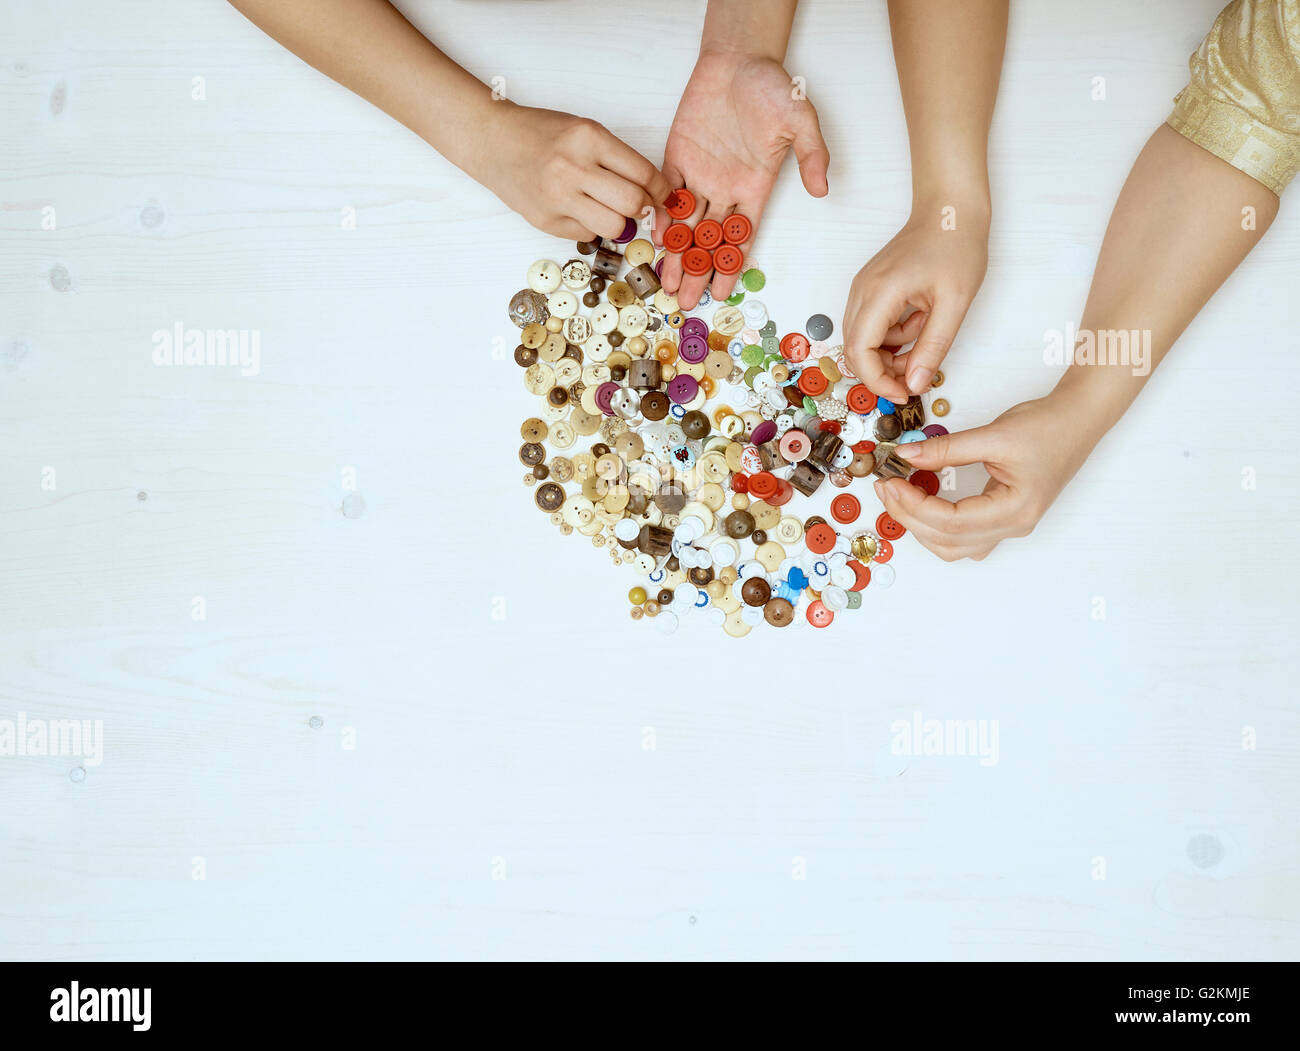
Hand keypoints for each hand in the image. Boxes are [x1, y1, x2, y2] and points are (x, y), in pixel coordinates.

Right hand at [477, 105, 670, 240]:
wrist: (493, 142)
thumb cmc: (542, 134)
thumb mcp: (584, 131)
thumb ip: (616, 159)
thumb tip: (650, 195)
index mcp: (588, 138)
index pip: (643, 173)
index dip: (661, 189)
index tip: (663, 195)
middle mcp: (573, 167)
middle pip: (633, 203)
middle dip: (644, 208)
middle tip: (640, 205)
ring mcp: (557, 198)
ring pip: (614, 227)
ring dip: (620, 222)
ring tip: (609, 209)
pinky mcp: (545, 221)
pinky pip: (587, 233)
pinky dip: (591, 225)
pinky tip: (578, 209)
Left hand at [655, 50, 828, 308]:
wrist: (739, 58)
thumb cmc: (772, 87)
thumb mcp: (801, 121)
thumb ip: (813, 155)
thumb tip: (823, 189)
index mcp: (755, 188)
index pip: (741, 238)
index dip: (730, 267)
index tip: (722, 294)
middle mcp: (726, 189)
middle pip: (710, 241)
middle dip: (698, 272)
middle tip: (685, 301)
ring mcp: (701, 175)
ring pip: (686, 225)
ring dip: (677, 255)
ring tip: (667, 283)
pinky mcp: (677, 158)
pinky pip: (668, 194)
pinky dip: (661, 215)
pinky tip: (656, 239)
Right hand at [842, 204, 988, 403]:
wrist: (950, 210)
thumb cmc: (956, 246)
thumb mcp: (954, 304)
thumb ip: (932, 347)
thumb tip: (914, 385)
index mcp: (881, 292)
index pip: (860, 351)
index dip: (877, 380)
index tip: (903, 394)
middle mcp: (862, 290)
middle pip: (855, 349)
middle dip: (884, 370)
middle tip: (916, 375)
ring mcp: (862, 288)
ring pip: (863, 339)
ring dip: (891, 352)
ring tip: (926, 332)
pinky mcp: (870, 288)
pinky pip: (872, 325)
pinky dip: (893, 335)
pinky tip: (920, 320)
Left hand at [873, 393, 1099, 560]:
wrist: (1079, 419)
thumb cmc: (1048, 426)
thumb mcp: (994, 434)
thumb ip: (946, 449)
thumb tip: (904, 456)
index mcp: (1016, 510)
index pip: (952, 522)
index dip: (914, 504)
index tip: (890, 481)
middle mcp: (1014, 526)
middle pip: (948, 541)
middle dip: (909, 516)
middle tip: (886, 486)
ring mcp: (1009, 526)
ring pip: (953, 546)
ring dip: (921, 525)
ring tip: (899, 492)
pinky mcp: (1002, 518)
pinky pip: (962, 536)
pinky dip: (936, 524)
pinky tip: (921, 499)